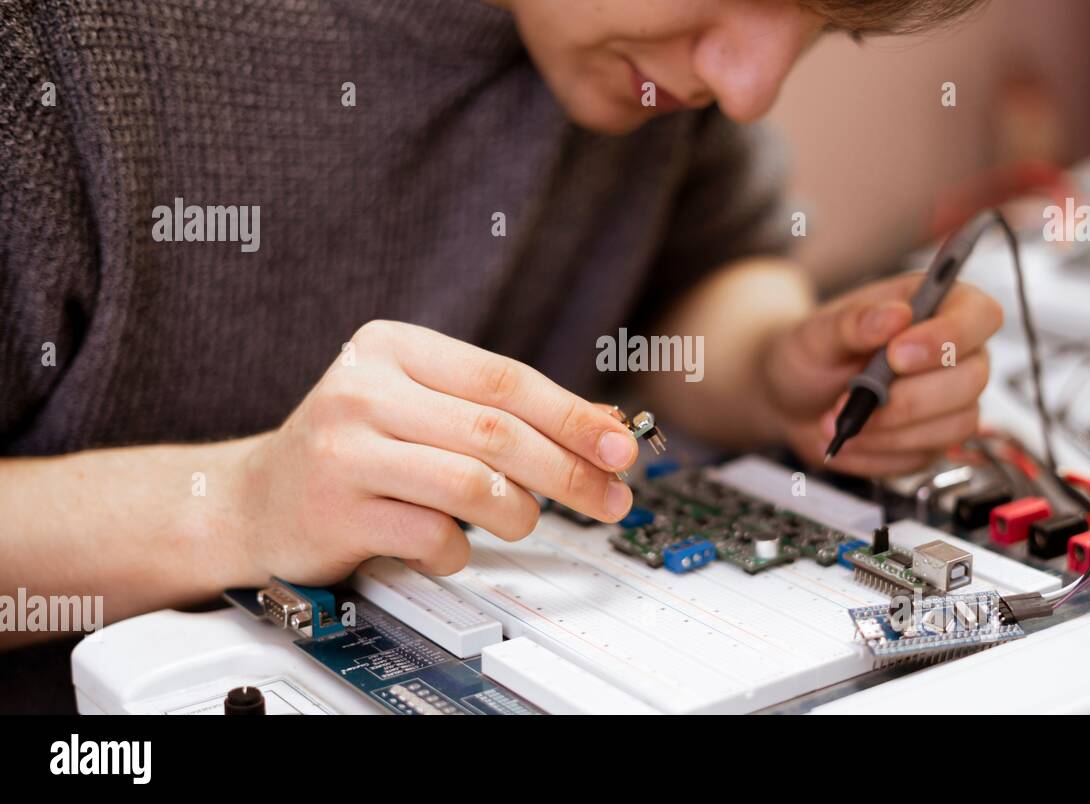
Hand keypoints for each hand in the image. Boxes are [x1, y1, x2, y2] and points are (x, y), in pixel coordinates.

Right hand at [233, 320, 638, 583]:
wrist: (252, 501)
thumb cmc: (353, 450)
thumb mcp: (421, 408)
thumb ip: (501, 412)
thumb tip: (603, 427)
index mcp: (392, 347)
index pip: (506, 379)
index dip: (574, 416)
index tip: (622, 446)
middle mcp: (363, 389)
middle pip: (498, 432)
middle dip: (570, 472)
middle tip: (610, 498)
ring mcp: (345, 450)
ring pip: (473, 485)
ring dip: (518, 514)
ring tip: (518, 520)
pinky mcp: (337, 512)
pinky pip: (434, 536)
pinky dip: (458, 550)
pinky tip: (443, 544)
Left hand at [760, 273, 1002, 476]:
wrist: (794, 401)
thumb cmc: (812, 355)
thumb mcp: (817, 333)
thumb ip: (854, 322)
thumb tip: (895, 315)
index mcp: (935, 305)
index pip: (980, 315)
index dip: (948, 337)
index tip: (896, 355)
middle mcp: (955, 352)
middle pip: (972, 379)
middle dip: (909, 399)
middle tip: (853, 399)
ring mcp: (951, 399)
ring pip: (955, 425)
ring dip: (890, 431)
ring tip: (839, 420)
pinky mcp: (936, 439)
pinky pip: (926, 455)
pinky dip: (880, 452)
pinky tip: (851, 438)